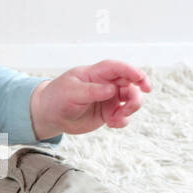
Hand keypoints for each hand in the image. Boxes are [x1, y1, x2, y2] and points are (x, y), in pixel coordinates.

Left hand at [31, 60, 150, 136]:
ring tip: (116, 119)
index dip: (132, 72)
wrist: (50, 114)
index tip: (142, 80)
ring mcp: (109, 98)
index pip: (118, 68)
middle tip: (128, 109)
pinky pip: (123, 116)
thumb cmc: (58, 97)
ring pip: (131, 100)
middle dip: (135, 96)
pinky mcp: (109, 112)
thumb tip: (112, 89)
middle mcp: (106, 84)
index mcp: (97, 73)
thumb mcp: (71, 92)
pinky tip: (111, 124)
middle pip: (131, 84)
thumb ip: (92, 90)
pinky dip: (122, 121)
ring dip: (129, 110)